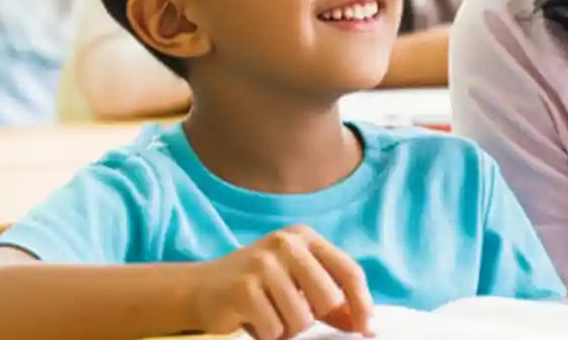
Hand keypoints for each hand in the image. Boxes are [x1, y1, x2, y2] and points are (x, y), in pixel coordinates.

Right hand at [187, 225, 372, 339]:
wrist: (199, 289)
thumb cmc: (258, 287)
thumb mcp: (297, 283)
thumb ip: (331, 300)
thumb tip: (364, 324)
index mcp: (305, 238)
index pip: (349, 271)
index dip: (362, 303)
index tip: (368, 329)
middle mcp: (286, 244)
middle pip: (328, 299)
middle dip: (312, 318)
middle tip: (288, 313)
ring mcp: (263, 264)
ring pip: (301, 319)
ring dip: (285, 329)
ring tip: (267, 314)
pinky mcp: (243, 288)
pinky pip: (274, 329)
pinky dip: (265, 334)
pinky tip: (251, 320)